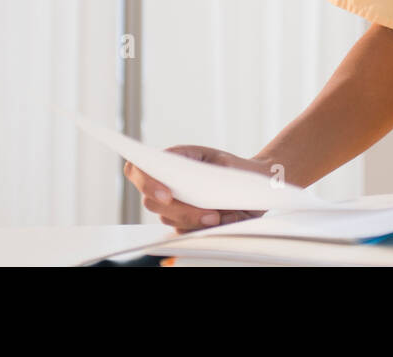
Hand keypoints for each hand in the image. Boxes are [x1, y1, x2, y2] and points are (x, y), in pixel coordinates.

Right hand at [123, 145, 272, 231]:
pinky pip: (184, 231)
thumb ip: (209, 173)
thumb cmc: (235, 169)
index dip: (147, 182)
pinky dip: (203, 228)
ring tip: (220, 217)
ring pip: (169, 219)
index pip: (140, 169)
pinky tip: (223, 220)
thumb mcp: (226, 164)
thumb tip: (198, 188)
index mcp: (172, 160)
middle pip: (153, 201)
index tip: (166, 195)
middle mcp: (167, 183)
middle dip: (181, 210)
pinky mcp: (183, 222)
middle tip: (211, 215)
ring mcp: (173, 205)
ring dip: (195, 220)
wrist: (252, 184)